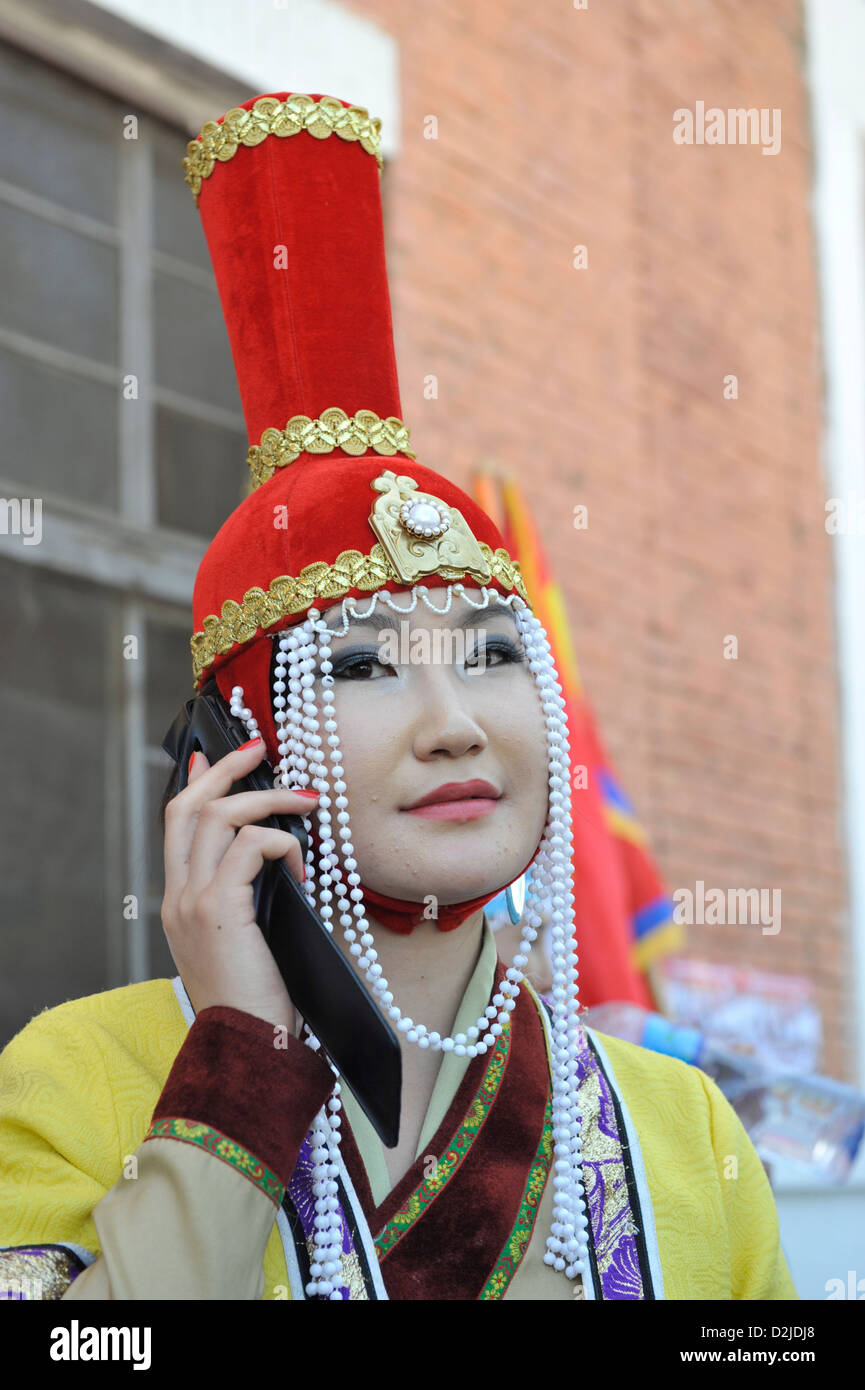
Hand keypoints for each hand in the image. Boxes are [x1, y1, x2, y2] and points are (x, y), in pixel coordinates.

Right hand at [161, 738, 319, 1034]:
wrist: (248, 1046)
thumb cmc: (257, 1000)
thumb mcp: (245, 941)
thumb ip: (246, 899)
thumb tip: (276, 856)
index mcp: (179, 903)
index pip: (176, 825)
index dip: (195, 784)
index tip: (211, 755)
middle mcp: (177, 897)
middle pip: (190, 807)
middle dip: (226, 769)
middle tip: (259, 746)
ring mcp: (193, 901)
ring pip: (219, 817)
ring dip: (267, 798)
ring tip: (306, 799)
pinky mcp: (219, 909)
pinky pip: (252, 846)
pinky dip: (282, 843)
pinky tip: (304, 866)